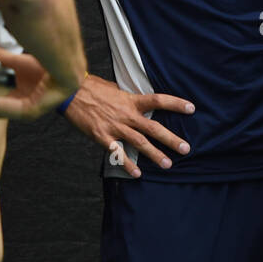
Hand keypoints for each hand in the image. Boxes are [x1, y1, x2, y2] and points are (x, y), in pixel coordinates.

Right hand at [0, 45, 70, 120]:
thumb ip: (3, 59)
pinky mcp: (35, 109)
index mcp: (16, 99)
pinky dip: (0, 105)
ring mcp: (28, 111)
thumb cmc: (47, 66)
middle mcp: (21, 108)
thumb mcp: (19, 62)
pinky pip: (15, 109)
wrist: (67, 66)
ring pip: (2, 113)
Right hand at [63, 74, 193, 176]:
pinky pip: (118, 153)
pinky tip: (137, 174)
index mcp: (131, 100)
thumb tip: (137, 101)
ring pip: (140, 143)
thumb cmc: (91, 87)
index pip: (158, 100)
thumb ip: (127, 98)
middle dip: (171, 139)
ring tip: (168, 164)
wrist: (70, 91)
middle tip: (186, 148)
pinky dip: (127, 164)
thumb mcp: (114, 88)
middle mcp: (127, 114)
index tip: (191, 108)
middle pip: (154, 128)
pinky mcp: (102, 136)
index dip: (176, 104)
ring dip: (155, 154)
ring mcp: (115, 127)